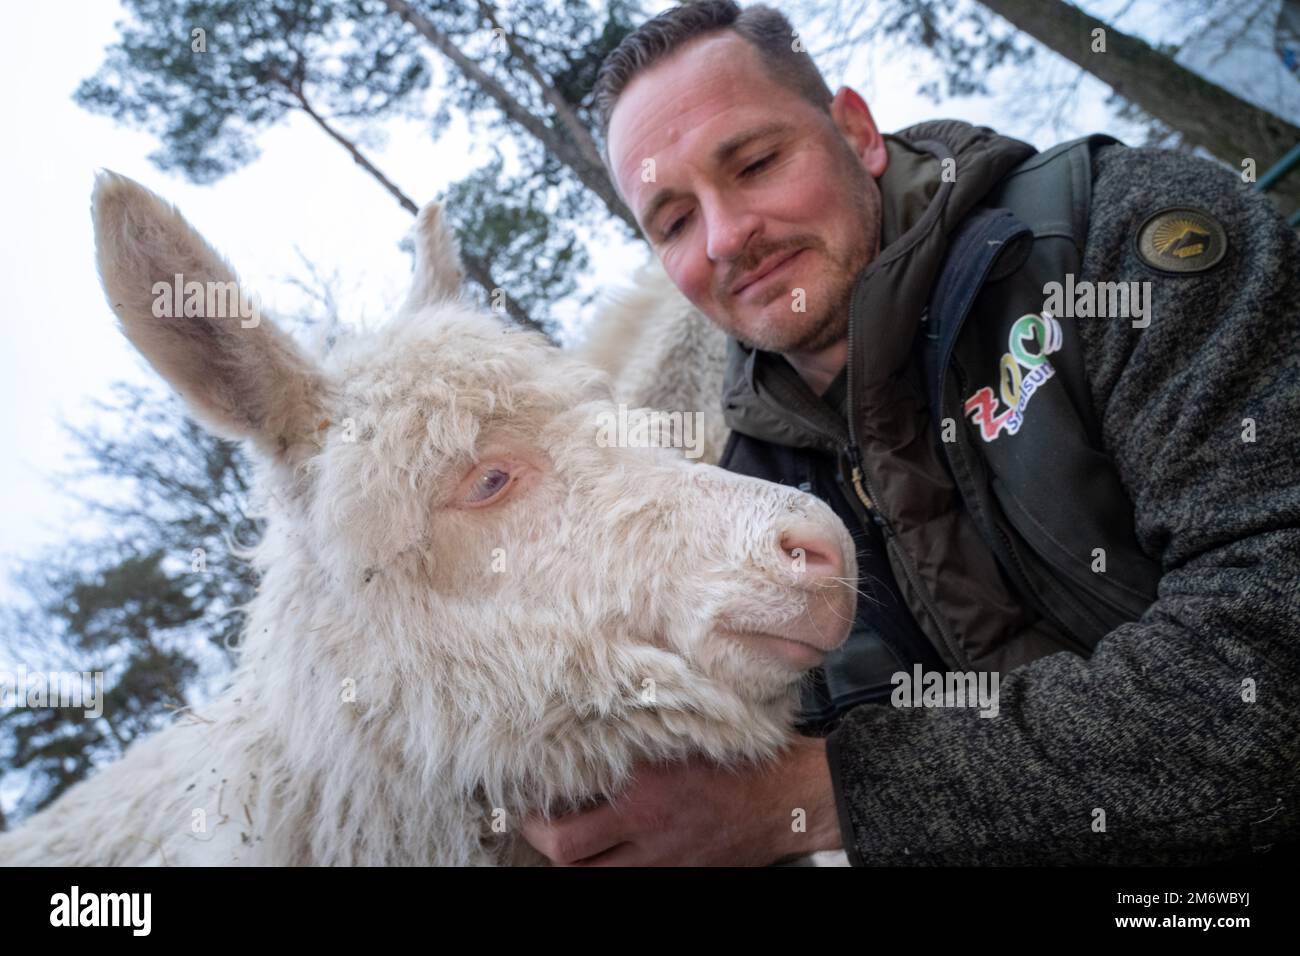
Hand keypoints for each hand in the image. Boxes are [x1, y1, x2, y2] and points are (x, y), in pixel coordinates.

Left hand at [520, 735, 842, 865]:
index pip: (563, 826)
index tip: (525, 800)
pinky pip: (633, 880)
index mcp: (642, 790)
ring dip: (578, 860)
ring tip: (569, 839)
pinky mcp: (682, 875)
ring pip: (596, 878)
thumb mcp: (680, 735)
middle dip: (544, 843)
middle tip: (536, 823)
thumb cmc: (736, 756)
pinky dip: (614, 867)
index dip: (532, 819)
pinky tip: (610, 850)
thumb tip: (586, 732)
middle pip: (568, 859)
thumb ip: (635, 739)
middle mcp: (646, 830)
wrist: (788, 798)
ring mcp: (663, 859)